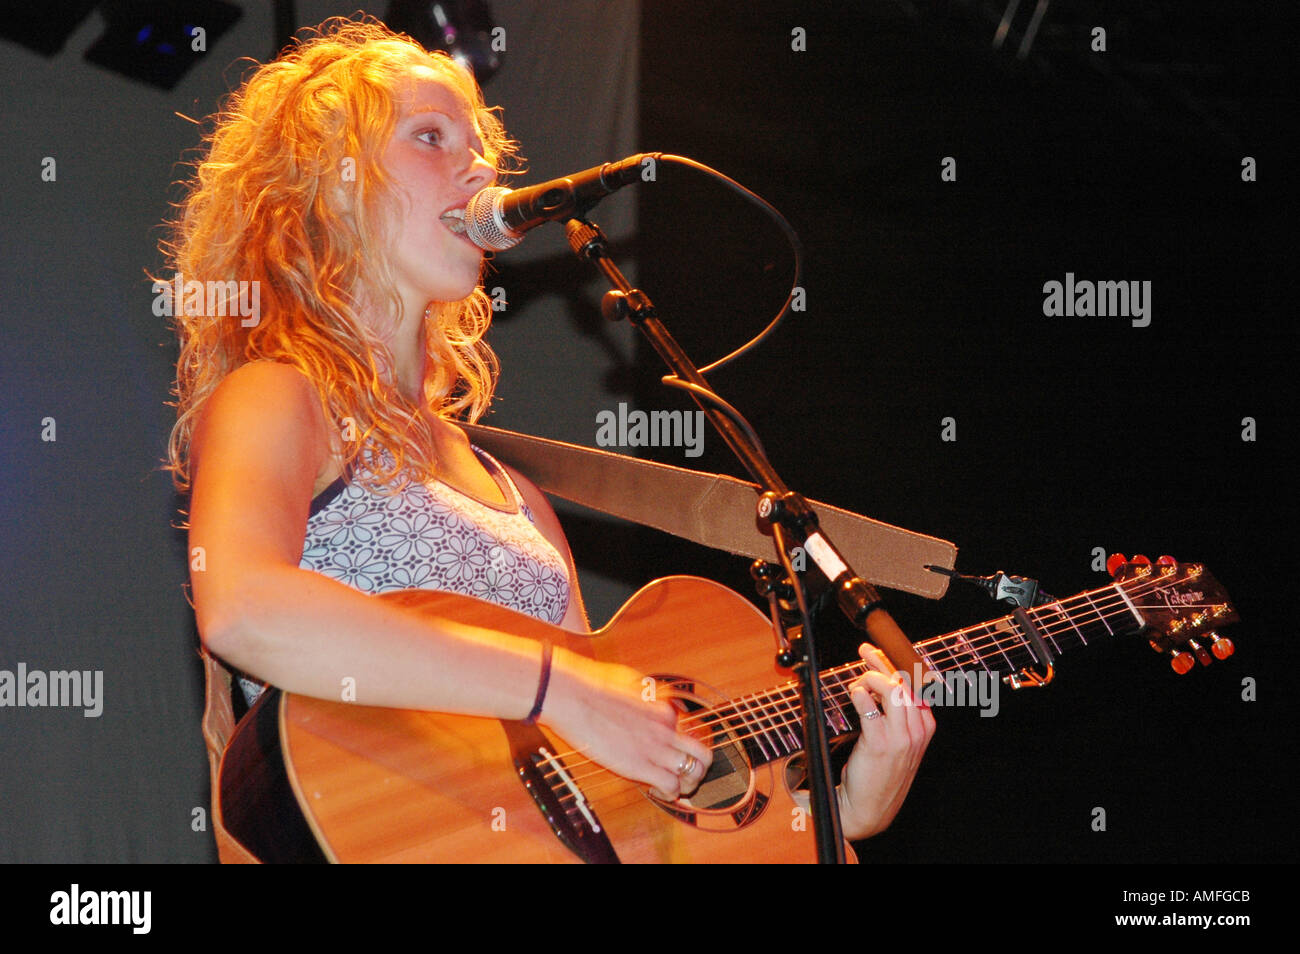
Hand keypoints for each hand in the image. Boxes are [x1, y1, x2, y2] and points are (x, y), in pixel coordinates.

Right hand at [540, 648, 711, 799]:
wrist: (572, 695)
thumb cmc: (592, 685)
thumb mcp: (630, 683)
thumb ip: (644, 696)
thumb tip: (646, 697)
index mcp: (664, 709)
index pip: (691, 733)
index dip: (685, 747)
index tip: (675, 753)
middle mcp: (666, 728)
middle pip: (703, 755)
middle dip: (698, 769)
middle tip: (684, 775)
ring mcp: (656, 747)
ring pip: (693, 774)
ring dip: (687, 785)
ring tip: (672, 786)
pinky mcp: (641, 765)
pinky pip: (671, 786)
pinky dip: (669, 793)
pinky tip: (657, 791)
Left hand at [837, 643, 935, 839]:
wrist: (870, 808)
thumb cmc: (880, 772)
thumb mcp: (899, 741)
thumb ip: (895, 713)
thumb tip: (882, 680)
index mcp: (925, 727)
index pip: (914, 685)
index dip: (894, 665)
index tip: (877, 654)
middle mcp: (917, 730)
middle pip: (903, 683)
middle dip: (881, 665)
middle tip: (864, 656)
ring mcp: (900, 737)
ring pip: (892, 690)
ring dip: (870, 678)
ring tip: (858, 684)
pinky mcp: (879, 743)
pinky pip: (870, 707)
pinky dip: (859, 694)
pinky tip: (854, 694)